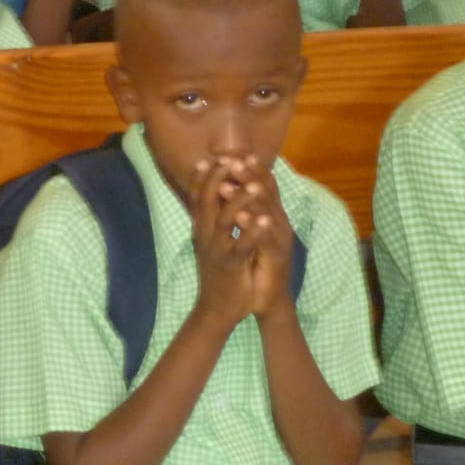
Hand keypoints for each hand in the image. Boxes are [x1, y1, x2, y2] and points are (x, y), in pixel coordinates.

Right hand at [189, 157, 266, 329]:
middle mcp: (205, 235)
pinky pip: (241, 246)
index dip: (203, 176)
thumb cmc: (221, 272)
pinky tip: (266, 221)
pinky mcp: (229, 265)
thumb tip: (218, 195)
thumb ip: (214, 219)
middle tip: (231, 160)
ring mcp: (216, 249)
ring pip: (224, 219)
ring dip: (239, 201)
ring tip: (255, 186)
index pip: (198, 196)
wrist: (218, 308)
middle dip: (218, 178)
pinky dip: (252, 232)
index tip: (212, 156)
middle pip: (207, 200)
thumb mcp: (213, 242)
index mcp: (202, 228)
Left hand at [229, 158, 295, 318]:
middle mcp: (279, 223)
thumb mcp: (245, 233)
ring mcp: (280, 239)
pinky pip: (265, 238)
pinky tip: (240, 216)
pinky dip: (253, 226)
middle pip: (267, 192)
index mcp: (271, 215)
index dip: (249, 168)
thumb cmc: (255, 264)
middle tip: (232, 158)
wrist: (267, 299)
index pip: (262, 185)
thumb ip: (240, 210)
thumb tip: (223, 185)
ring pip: (266, 211)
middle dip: (249, 174)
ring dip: (248, 196)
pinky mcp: (277, 256)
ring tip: (231, 181)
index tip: (229, 152)